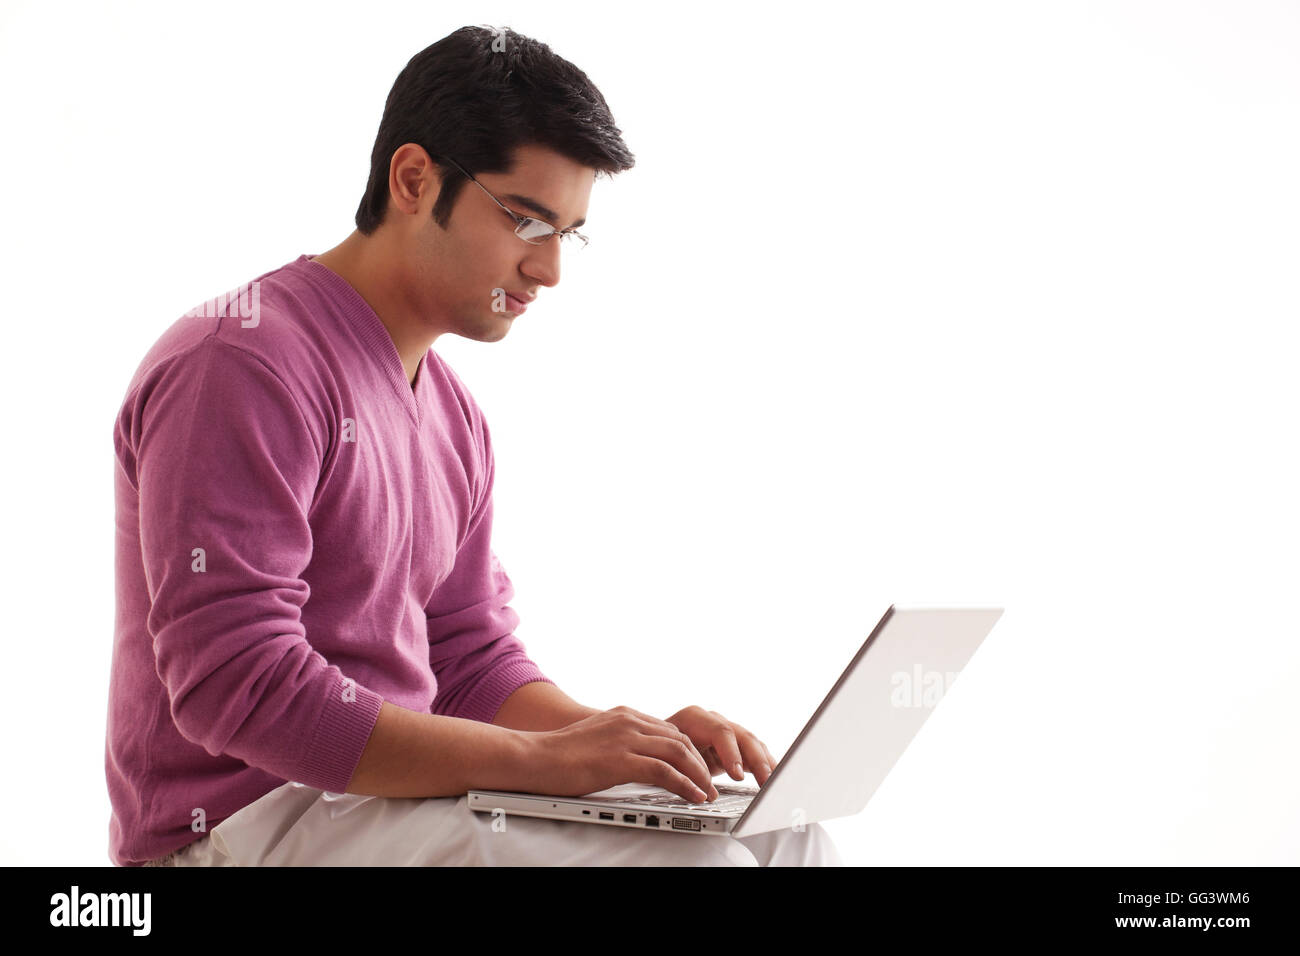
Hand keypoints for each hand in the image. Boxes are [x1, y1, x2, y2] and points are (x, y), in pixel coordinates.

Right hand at [529, 705, 719, 803]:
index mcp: (624, 715)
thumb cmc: (558, 754)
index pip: (669, 730)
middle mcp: (629, 721)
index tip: (698, 768)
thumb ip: (618, 743)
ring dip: (698, 775)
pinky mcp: (621, 760)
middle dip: (699, 763)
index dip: (689, 750)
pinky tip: (693, 796)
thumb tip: (634, 761)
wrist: (534, 757)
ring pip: (679, 752)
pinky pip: (665, 771)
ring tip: (707, 793)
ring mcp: (626, 738)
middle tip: (710, 783)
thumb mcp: (596, 739)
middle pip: (680, 739)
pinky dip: (685, 785)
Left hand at [663, 706, 776, 786]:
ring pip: (752, 745)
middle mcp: (713, 722)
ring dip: (765, 763)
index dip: (731, 753)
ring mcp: (725, 733)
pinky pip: (754, 753)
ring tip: (775, 782)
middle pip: (742, 736)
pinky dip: (765, 765)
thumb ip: (680, 770)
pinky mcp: (733, 748)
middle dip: (756, 760)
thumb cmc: (656, 749)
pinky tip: (775, 778)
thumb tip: (702, 792)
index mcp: (694, 718)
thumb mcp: (662, 756)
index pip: (720, 731)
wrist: (654, 746)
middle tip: (766, 781)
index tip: (737, 774)